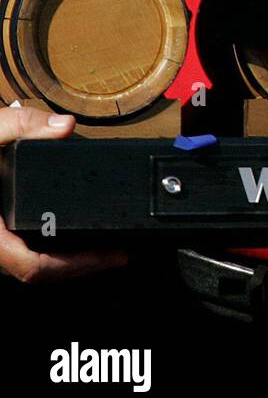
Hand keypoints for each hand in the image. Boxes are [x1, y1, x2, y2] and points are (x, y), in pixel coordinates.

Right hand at [0, 107, 128, 283]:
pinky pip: (20, 252)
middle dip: (78, 267)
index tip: (110, 257)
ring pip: (26, 265)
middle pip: (35, 271)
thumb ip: (20, 126)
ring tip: (103, 250)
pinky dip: (48, 250)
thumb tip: (65, 126)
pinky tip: (70, 237)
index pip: (31, 266)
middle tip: (116, 256)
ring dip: (65, 262)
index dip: (74, 266)